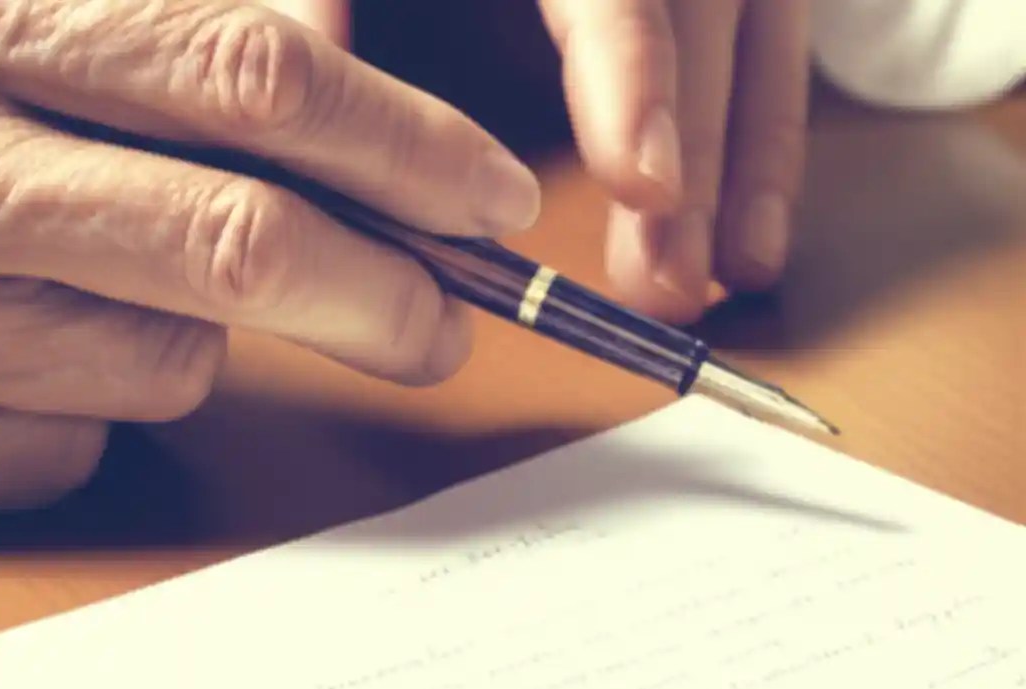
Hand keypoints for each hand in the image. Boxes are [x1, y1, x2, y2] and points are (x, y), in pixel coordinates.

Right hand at [0, 0, 539, 513]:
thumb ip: (156, 15)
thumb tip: (337, 65)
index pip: (247, 72)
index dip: (401, 141)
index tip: (489, 194)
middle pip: (243, 244)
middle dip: (387, 292)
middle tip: (444, 314)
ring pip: (166, 363)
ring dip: (193, 331)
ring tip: (100, 274)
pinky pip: (74, 439)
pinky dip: (90, 397)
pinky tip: (13, 342)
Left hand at [279, 1, 809, 323]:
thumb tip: (293, 53)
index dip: (634, 70)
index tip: (641, 180)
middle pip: (701, 11)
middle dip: (694, 156)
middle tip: (661, 282)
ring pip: (755, 32)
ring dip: (743, 166)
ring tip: (717, 282)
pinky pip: (774, 41)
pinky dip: (766, 137)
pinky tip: (753, 233)